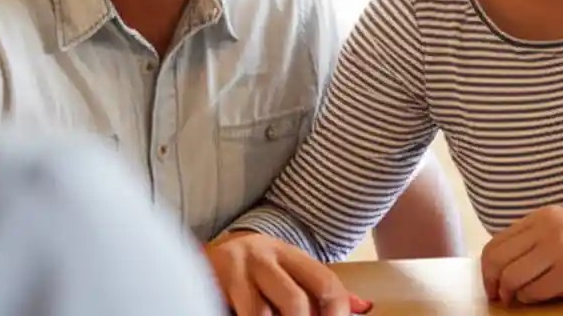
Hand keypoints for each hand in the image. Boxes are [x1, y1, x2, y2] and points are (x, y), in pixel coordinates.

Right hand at [204, 231, 372, 315]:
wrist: (201, 255)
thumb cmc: (253, 272)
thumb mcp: (286, 272)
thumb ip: (319, 291)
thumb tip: (362, 308)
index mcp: (289, 253)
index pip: (325, 283)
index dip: (337, 315)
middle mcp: (263, 255)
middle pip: (295, 302)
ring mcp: (235, 269)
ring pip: (262, 315)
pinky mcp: (210, 283)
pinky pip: (237, 314)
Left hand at [480, 204, 562, 304]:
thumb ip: (543, 238)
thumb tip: (513, 265)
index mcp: (545, 216)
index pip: (497, 243)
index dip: (487, 268)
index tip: (491, 283)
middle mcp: (549, 230)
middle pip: (497, 261)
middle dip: (492, 284)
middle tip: (498, 298)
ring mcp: (562, 251)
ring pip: (514, 279)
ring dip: (512, 295)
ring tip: (520, 301)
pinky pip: (539, 293)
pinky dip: (535, 300)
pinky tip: (544, 298)